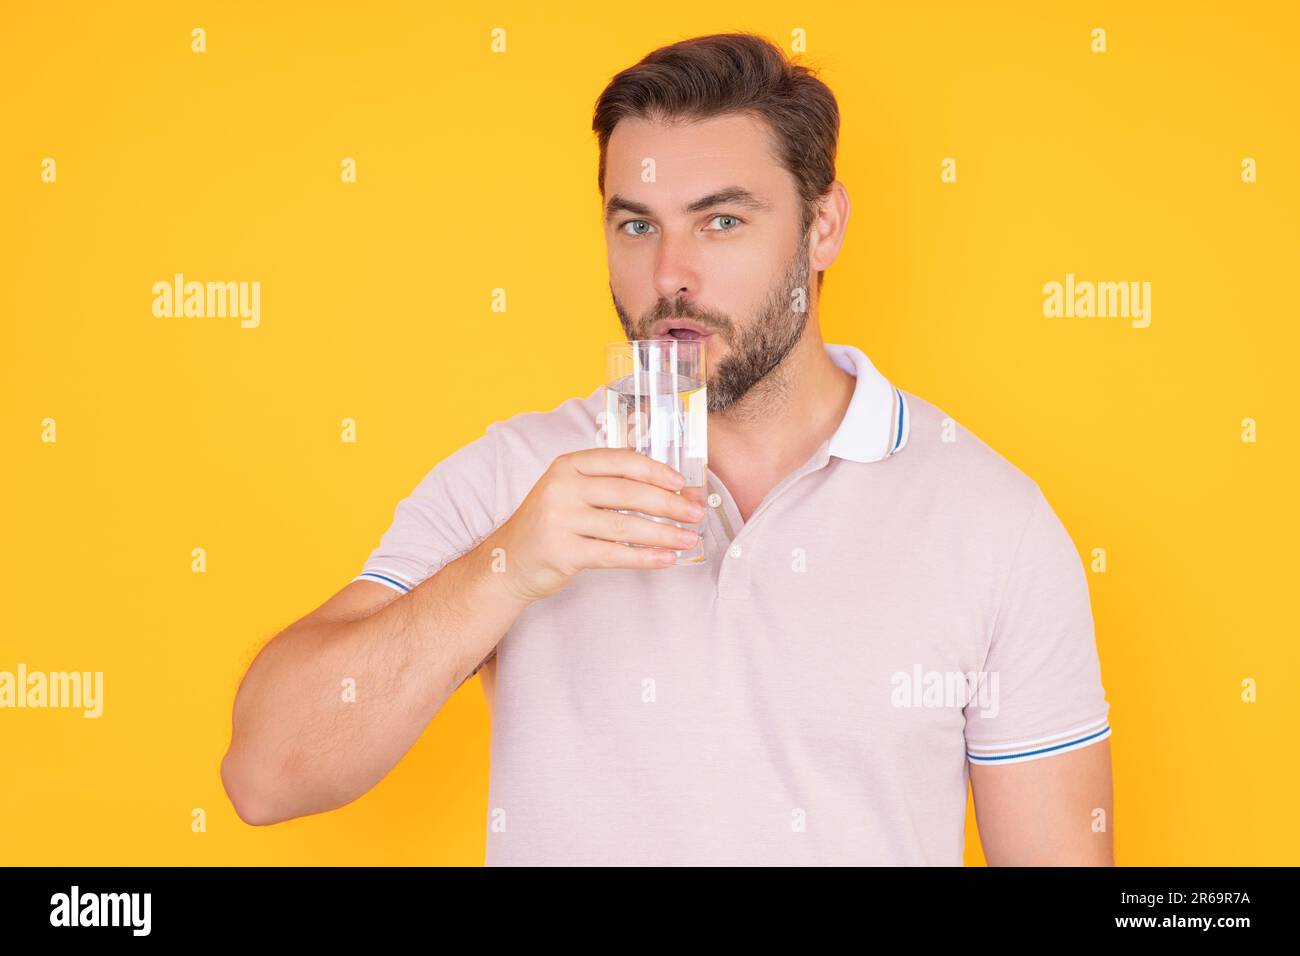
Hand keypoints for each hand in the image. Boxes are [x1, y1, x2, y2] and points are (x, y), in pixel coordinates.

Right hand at [486, 448, 706, 602]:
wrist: (508, 561)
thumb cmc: (552, 524)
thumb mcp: (572, 491)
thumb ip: (613, 485)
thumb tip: (675, 491)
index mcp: (568, 465)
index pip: (620, 461)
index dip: (655, 471)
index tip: (683, 483)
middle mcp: (562, 488)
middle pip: (627, 493)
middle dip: (669, 504)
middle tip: (696, 512)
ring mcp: (559, 520)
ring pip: (625, 526)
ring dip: (663, 533)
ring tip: (688, 538)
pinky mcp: (562, 552)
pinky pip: (614, 554)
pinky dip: (645, 557)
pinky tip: (666, 559)